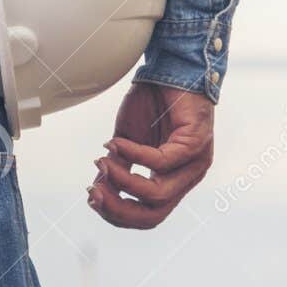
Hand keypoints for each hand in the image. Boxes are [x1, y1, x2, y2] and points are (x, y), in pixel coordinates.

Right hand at [87, 83, 215, 228]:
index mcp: (172, 181)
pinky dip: (134, 155)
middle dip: (119, 209)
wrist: (171, 70)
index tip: (91, 199)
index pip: (148, 216)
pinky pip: (161, 161)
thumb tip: (98, 190)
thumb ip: (119, 167)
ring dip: (123, 181)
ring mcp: (195, 163)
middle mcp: (188, 178)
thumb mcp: (127, 143)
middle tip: (94, 193)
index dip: (117, 214)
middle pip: (154, 214)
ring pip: (158, 194)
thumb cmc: (153, 105)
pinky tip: (115, 143)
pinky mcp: (195, 143)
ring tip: (102, 162)